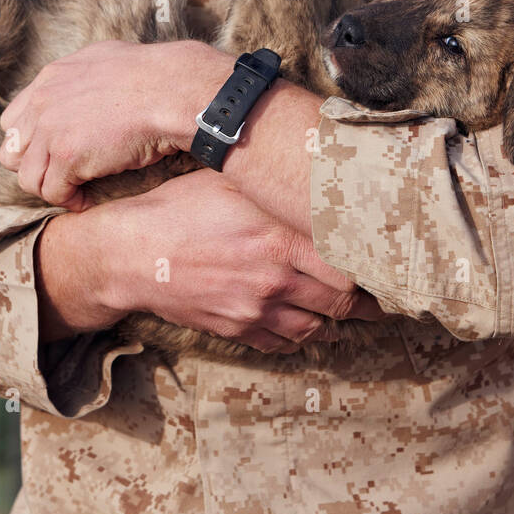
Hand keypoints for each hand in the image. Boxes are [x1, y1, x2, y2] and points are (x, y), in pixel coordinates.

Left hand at [0, 39, 220, 209]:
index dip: (31, 142)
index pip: (13, 121)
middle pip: (11, 151)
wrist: (173, 90)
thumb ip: (79, 78)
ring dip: (51, 189)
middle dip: (34, 167)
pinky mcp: (67, 155)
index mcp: (50, 79)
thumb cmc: (154, 77)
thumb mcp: (104, 60)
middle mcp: (43, 103)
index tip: (54, 153)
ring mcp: (52, 130)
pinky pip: (54, 192)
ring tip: (76, 191)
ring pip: (28, 178)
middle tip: (62, 175)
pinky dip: (71, 201)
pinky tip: (88, 199)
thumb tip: (82, 91)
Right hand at [37, 166, 385, 353]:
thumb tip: (315, 170)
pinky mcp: (236, 330)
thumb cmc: (179, 207)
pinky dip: (300, 334)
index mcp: (279, 241)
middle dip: (365, 301)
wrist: (129, 254)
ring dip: (334, 318)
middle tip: (382, 293)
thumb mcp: (230, 182)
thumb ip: (276, 186)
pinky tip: (305, 320)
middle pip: (341, 302)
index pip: (348, 266)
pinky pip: (282, 343)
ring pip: (315, 327)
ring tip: (348, 307)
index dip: (372, 268)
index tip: (385, 262)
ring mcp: (255, 311)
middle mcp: (274, 281)